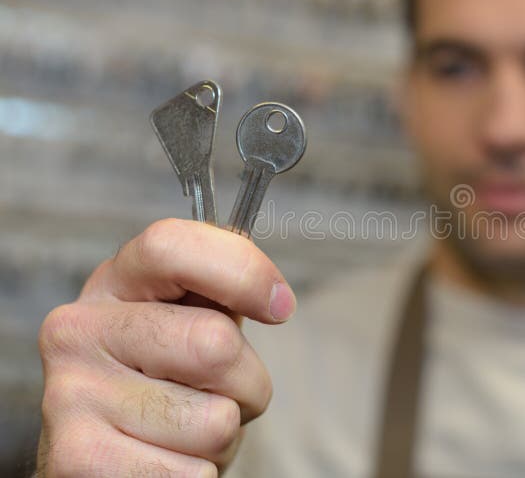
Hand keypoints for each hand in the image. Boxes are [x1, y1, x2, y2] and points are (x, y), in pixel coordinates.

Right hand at [36, 219, 295, 476]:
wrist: (110, 454)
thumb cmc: (168, 377)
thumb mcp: (194, 318)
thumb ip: (224, 288)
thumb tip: (274, 297)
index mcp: (114, 282)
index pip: (172, 246)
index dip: (243, 272)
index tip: (280, 307)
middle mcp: (78, 331)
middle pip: (214, 343)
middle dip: (245, 380)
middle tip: (217, 390)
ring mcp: (69, 397)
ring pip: (215, 420)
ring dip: (223, 433)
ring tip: (186, 427)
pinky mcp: (77, 461)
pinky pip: (194, 474)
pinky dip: (201, 474)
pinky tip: (166, 459)